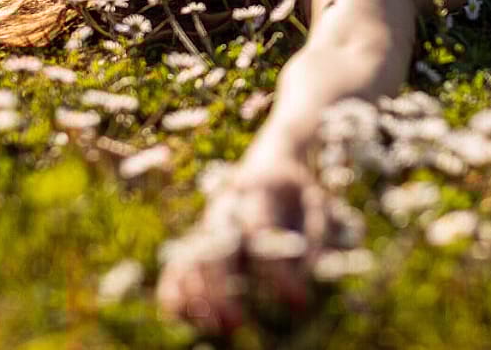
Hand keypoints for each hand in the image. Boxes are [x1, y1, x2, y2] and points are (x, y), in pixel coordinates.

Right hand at [156, 156, 328, 333]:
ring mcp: (209, 223)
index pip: (261, 233)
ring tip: (214, 328)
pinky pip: (177, 263)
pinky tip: (179, 315)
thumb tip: (307, 271)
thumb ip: (316, 231)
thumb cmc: (296, 190)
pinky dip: (173, 288)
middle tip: (235, 324)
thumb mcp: (315, 199)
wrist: (269, 163)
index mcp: (258, 192)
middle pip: (214, 249)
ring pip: (191, 259)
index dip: (278, 271)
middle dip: (220, 290)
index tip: (299, 302)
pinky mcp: (200, 237)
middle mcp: (227, 207)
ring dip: (196, 296)